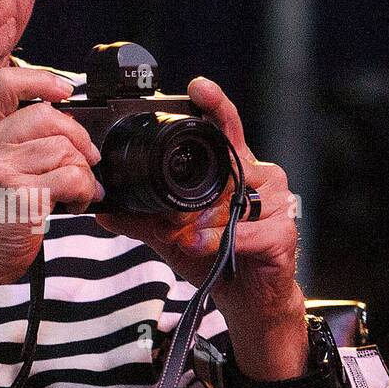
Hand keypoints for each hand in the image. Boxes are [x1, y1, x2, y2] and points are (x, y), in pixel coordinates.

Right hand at [0, 68, 103, 312]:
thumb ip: (8, 136)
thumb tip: (64, 122)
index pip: (4, 82)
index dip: (41, 80)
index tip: (65, 92)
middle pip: (47, 116)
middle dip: (77, 137)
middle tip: (86, 158)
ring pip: (64, 149)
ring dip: (82, 171)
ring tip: (76, 190)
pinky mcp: (21, 196)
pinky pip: (72, 178)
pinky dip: (84, 191)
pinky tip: (75, 204)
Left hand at [94, 77, 308, 379]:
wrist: (248, 300)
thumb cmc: (216, 258)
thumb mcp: (172, 236)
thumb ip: (143, 220)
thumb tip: (105, 210)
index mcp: (236, 170)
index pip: (225, 129)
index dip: (214, 105)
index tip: (197, 87)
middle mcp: (261, 178)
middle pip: (230, 163)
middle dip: (199, 186)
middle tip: (181, 206)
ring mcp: (277, 203)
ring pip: (232, 201)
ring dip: (204, 222)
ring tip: (190, 237)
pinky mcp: (283, 232)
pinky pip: (244, 232)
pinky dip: (218, 241)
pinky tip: (203, 246)